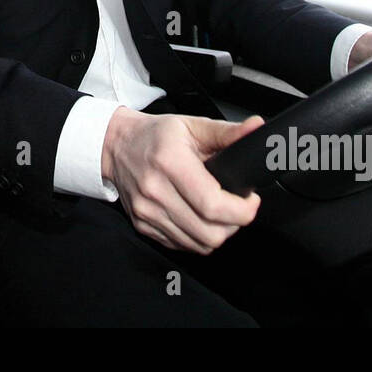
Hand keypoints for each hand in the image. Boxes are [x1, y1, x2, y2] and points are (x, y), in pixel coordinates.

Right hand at [101, 107, 264, 253]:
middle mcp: (155, 191)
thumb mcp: (192, 125)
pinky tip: (199, 219)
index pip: (212, 204)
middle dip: (234, 224)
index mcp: (170, 163)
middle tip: (238, 207)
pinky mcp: (143, 226)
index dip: (241, 210)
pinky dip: (198, 238)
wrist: (116, 146)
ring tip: (220, 213)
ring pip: (199, 244)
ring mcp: (147, 212)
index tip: (250, 201)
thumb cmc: (154, 135)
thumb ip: (227, 132)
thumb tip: (256, 128)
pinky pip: (182, 246)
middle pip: (210, 232)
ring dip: (218, 233)